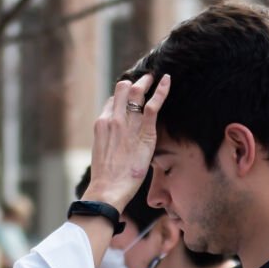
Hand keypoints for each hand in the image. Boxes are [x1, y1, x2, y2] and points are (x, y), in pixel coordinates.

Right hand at [87, 74, 169, 210]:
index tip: (130, 97)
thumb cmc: (105, 178)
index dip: (122, 97)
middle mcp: (113, 119)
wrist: (107, 189)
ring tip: (153, 78)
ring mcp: (127, 123)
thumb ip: (109, 141)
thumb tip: (117, 142)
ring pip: (137, 92)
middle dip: (134, 82)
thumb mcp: (102, 153)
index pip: (112, 101)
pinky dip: (161, 90)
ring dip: (146, 82)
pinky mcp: (143, 131)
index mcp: (101, 124)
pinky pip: (153, 105)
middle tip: (145, 79)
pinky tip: (167, 81)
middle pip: (122, 90)